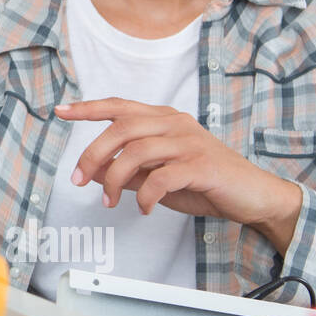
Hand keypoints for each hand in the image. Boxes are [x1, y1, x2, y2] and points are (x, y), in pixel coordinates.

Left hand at [55, 98, 301, 232]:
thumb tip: (91, 172)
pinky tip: (144, 208)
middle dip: (92, 155)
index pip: (120, 107)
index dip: (88, 108)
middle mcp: (175, 124)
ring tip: (109, 201)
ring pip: (137, 151)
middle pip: (121, 129)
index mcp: (164, 119)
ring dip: (114, 180)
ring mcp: (190, 142)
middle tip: (78, 180)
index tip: (61, 111)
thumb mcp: (158, 176)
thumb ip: (127, 171)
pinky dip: (144, 195)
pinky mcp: (202, 165)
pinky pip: (161, 177)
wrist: (254, 196)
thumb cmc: (204, 183)